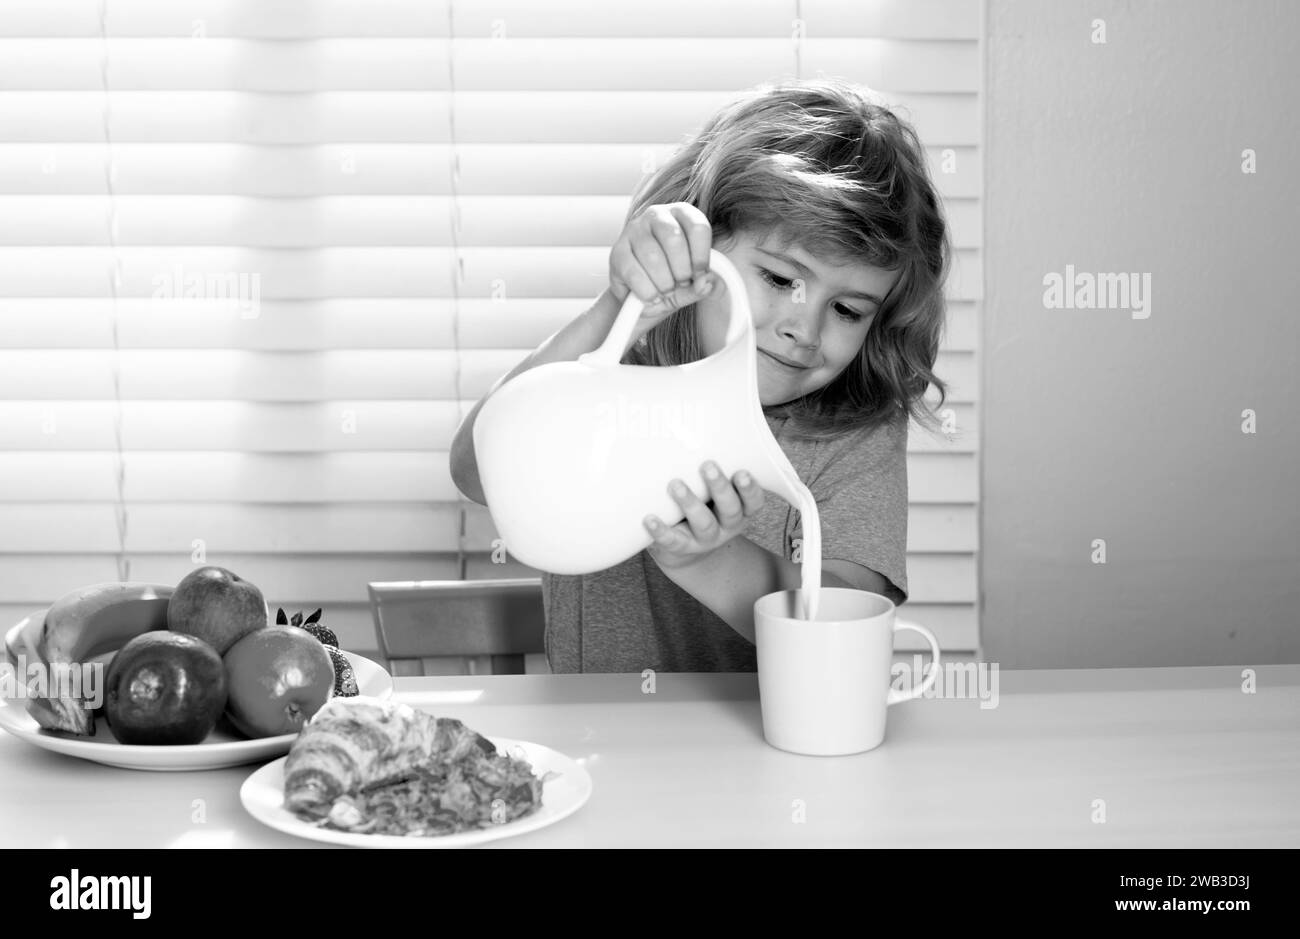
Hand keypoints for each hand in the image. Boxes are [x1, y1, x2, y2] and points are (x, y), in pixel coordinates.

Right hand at [608, 203, 719, 342]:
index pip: (698, 227)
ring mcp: (633, 230)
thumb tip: (708, 284)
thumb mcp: (691, 285)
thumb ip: (703, 285)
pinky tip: (651, 296)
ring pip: (653, 257)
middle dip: (681, 271)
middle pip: (674, 239)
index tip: (700, 276)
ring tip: (665, 291)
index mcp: (682, 214)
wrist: (638, 297)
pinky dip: (647, 291)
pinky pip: (633, 272)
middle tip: (680, 284)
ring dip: (664, 283)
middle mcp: (656, 215)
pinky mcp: (617, 251)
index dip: (701, 257)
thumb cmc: (669, 282)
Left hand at [643, 462, 764, 570]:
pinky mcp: (682, 548)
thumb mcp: (712, 493)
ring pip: (703, 523)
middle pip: (730, 509)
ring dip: (690, 503)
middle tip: (708, 465)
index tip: (742, 472)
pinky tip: (649, 519)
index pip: (753, 501)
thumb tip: (687, 431)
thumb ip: (709, 471)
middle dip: (720, 487)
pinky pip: (673, 541)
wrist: (686, 550)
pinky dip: (661, 531)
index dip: (750, 489)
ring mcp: (706, 539)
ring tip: (676, 484)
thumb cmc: (702, 506)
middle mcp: (727, 525)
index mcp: (740, 509)